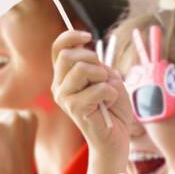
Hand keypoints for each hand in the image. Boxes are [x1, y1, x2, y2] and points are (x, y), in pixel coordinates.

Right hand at [51, 30, 132, 158]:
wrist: (116, 137)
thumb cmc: (113, 108)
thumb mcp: (108, 78)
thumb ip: (97, 65)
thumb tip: (88, 55)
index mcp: (64, 76)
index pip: (58, 48)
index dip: (71, 36)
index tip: (88, 36)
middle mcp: (59, 86)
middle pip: (68, 55)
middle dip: (92, 58)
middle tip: (103, 76)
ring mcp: (64, 98)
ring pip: (82, 69)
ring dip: (102, 77)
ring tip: (107, 91)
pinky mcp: (75, 109)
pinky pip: (98, 88)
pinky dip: (111, 92)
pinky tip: (109, 103)